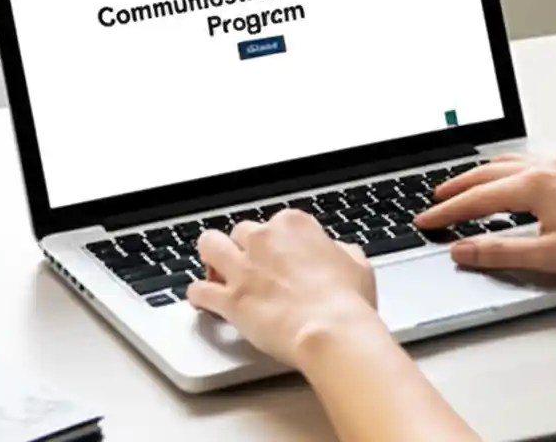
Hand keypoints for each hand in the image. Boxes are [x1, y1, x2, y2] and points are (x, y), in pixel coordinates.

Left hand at [188, 210, 384, 368]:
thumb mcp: (357, 264)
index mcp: (294, 225)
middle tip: (254, 268)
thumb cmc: (347, 302)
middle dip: (246, 249)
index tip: (282, 257)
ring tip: (217, 271)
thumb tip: (338, 253)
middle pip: (242, 232)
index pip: (276, 223)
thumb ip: (340, 252)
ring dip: (212, 257)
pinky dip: (199, 296)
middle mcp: (263, 239)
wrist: (331, 332)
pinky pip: (198, 290)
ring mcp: (242, 267)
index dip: (279, 243)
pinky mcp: (229, 298)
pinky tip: (204, 303)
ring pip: (209, 245)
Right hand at [416, 154, 555, 278]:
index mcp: (534, 184)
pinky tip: (508, 180)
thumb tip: (464, 251)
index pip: (477, 199)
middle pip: (487, 174)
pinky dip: (505, 171)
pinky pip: (528, 163)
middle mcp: (546, 168)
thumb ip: (500, 252)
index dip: (448, 213)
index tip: (426, 221)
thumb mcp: (548, 255)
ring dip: (481, 175)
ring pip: (507, 163)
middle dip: (458, 188)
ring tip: (463, 187)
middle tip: (435, 201)